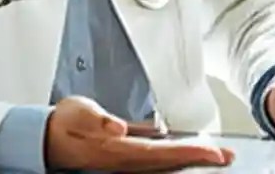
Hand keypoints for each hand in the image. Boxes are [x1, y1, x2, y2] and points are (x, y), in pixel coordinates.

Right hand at [44, 96, 234, 171]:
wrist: (47, 138)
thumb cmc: (63, 125)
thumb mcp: (77, 113)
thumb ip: (98, 120)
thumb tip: (117, 128)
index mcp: (119, 149)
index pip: (163, 152)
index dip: (190, 152)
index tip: (214, 153)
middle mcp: (126, 159)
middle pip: (170, 161)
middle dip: (199, 159)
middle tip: (227, 158)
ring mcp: (126, 161)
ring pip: (166, 162)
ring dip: (190, 159)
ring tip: (214, 156)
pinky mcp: (124, 156)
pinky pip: (157, 159)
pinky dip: (175, 156)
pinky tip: (185, 152)